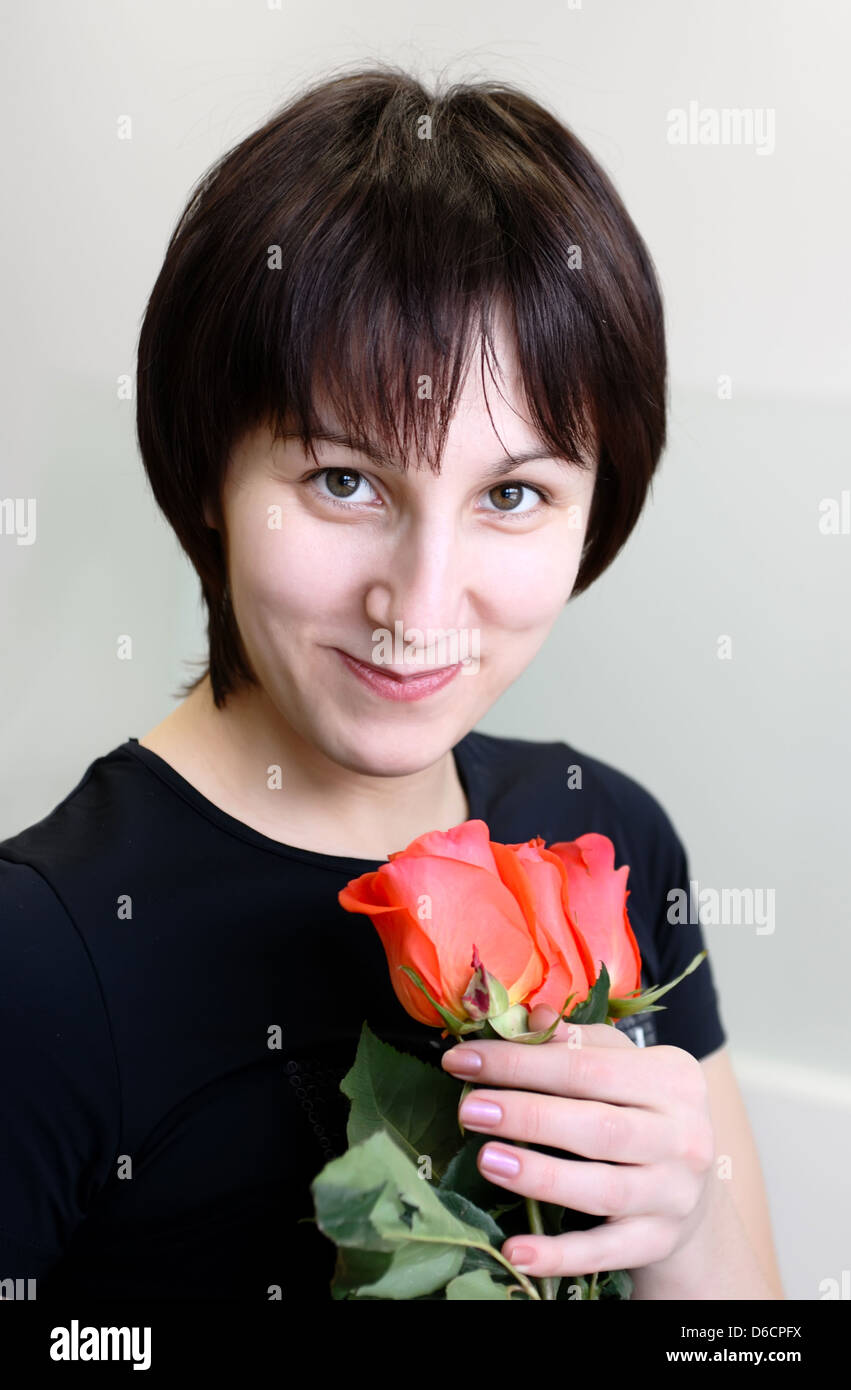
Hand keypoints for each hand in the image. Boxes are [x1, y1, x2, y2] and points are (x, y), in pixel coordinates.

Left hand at [440, 1005, 715, 1278]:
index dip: (522, 1062)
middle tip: (469, 1109)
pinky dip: (560, 1254)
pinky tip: (515, 1250)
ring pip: (602, 1189)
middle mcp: (682, 1136)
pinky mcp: (657, 1242)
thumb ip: (577, 1041)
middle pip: (597, 1126)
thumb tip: (529, 1018)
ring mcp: (673, 1194)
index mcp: (673, 1078)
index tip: (463, 1060)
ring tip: (486, 1160)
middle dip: (527, 1116)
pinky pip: (604, 1251)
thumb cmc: (641, 1111)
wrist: (691, 1190)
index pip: (587, 1065)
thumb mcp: (623, 1066)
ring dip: (540, 1177)